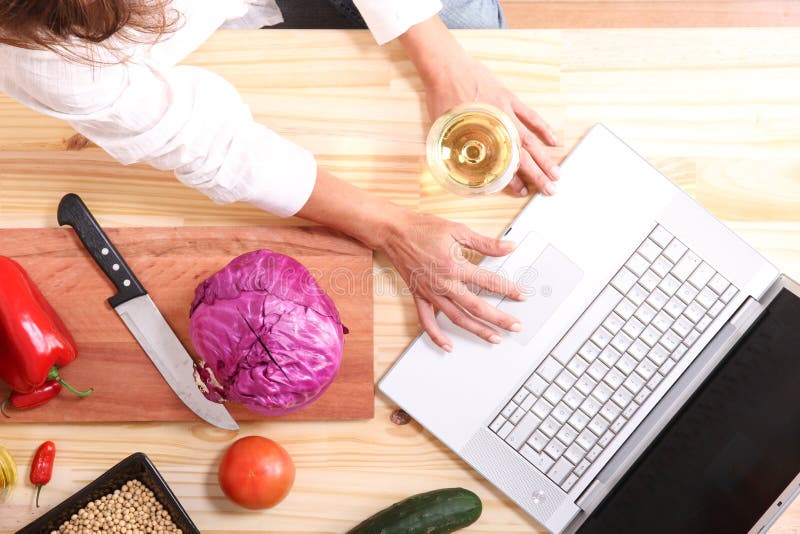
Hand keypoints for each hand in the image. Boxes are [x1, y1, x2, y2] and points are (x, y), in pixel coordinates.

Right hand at [381, 210, 525, 350]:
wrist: (394, 231)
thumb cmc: (423, 228)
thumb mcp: (458, 230)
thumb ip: (486, 243)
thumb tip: (509, 247)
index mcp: (455, 266)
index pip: (489, 282)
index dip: (509, 290)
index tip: (521, 296)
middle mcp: (444, 283)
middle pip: (477, 307)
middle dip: (499, 318)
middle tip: (515, 326)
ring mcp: (431, 293)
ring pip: (457, 317)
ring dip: (476, 330)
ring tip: (494, 338)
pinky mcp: (419, 296)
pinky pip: (427, 321)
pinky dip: (437, 336)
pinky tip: (448, 346)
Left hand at [423, 54, 559, 197]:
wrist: (446, 68)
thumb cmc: (441, 99)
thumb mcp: (443, 130)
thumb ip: (454, 149)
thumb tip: (458, 166)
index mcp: (482, 139)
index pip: (503, 166)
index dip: (513, 181)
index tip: (523, 192)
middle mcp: (497, 128)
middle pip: (522, 157)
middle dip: (538, 175)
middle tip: (551, 190)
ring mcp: (506, 113)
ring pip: (530, 140)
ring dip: (544, 158)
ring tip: (556, 174)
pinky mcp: (509, 98)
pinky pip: (531, 116)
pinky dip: (543, 128)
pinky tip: (553, 141)